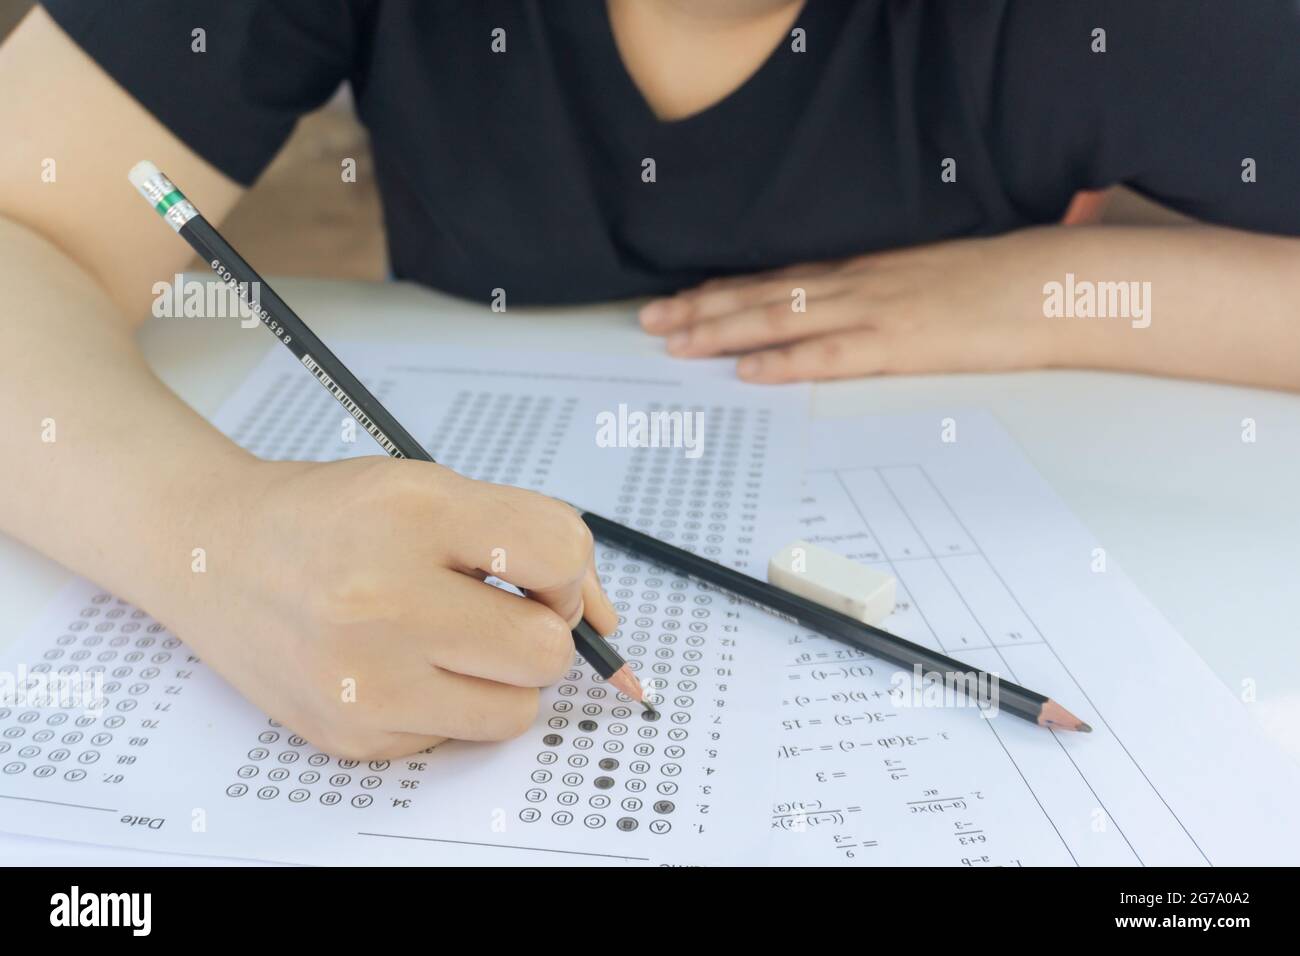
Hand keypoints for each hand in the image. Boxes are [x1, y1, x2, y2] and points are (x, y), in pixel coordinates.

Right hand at [171, 457, 617, 759]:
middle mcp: (383, 597)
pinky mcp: (352, 734)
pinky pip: (455, 739)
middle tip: (500, 615)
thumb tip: (607, 625)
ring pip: (515, 713)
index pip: (559, 553)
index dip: (569, 571)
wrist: (214, 554)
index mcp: (415, 512)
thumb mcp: (432, 491)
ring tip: (452, 643)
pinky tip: (399, 666)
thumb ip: (530, 539)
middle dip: (542, 635)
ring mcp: (363, 678)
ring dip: (502, 681)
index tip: (544, 577)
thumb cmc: (334, 519)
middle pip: (544, 652)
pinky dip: (446, 707)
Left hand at [639, 231, 1060, 382]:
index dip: (723, 292)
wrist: (1049, 284)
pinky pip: (832, 356)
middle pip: (763, 296)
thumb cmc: (994, 286)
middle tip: (650, 321)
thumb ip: (880, 296)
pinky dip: (787, 362)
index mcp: (862, 273)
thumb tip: (844, 315)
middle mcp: (856, 286)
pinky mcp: (900, 344)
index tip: (680, 299)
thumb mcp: (925, 280)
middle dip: (701, 309)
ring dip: (723, 332)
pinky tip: (750, 370)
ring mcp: (875, 312)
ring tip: (675, 342)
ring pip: (782, 320)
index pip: (777, 282)